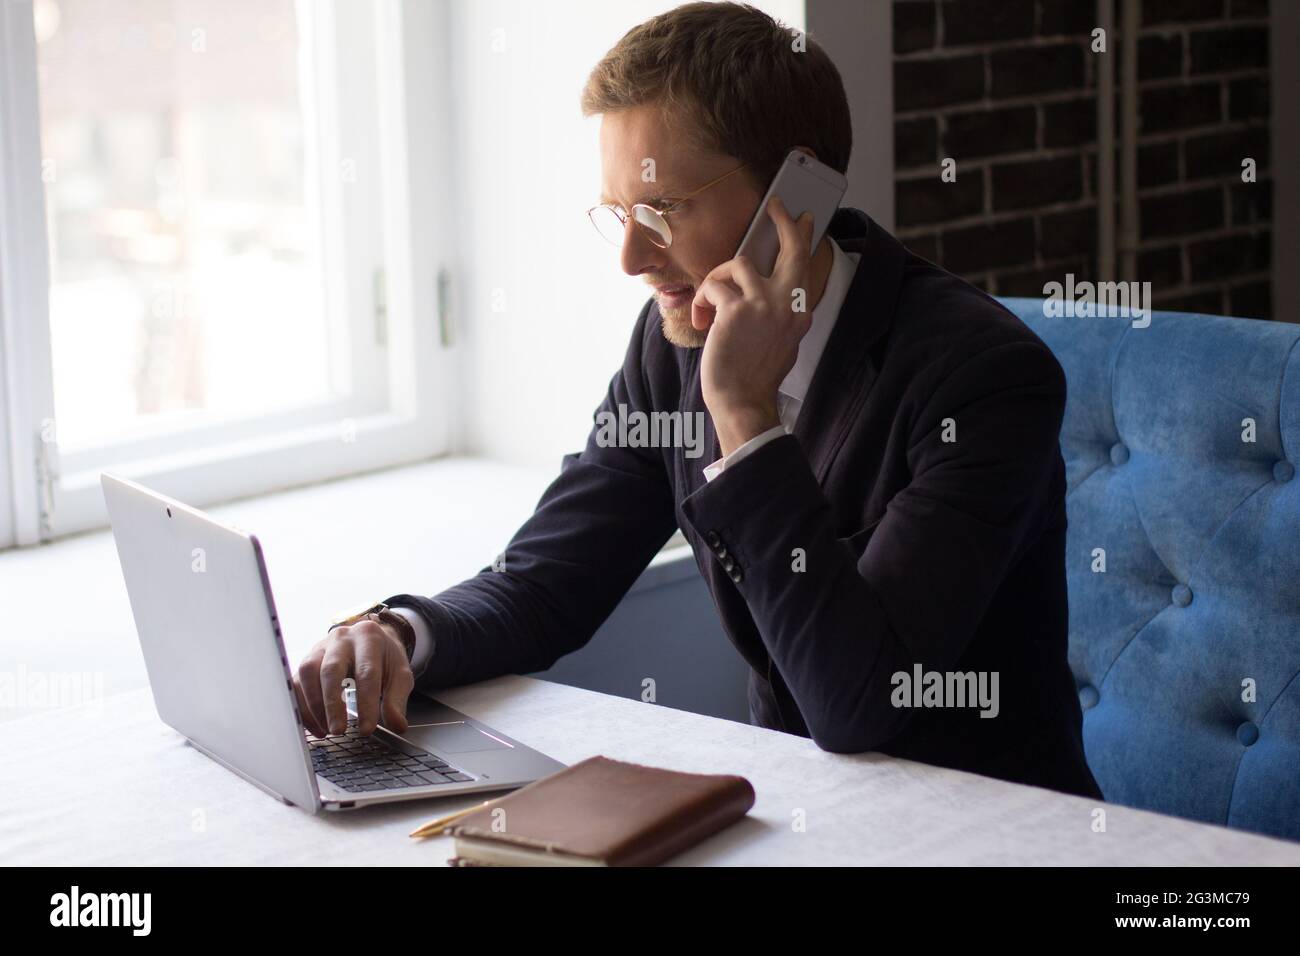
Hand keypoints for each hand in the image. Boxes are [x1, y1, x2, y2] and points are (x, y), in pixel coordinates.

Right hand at [293, 619, 413, 737]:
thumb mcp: (399, 674)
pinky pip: (295, 682)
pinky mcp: (306, 659)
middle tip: (338, 731)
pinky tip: (315, 725)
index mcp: (368, 637)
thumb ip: (397, 699)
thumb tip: (397, 725)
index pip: (366, 672)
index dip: (366, 702)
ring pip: (308, 673)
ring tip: (326, 730)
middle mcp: (341, 638)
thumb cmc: (383, 658)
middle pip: (331, 669)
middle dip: (333, 704)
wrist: (368, 638)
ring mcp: (320, 647)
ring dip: (314, 706)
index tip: (366, 729)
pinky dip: (302, 706)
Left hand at [691, 195, 814, 455]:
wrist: (741, 401)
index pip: (804, 267)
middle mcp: (788, 304)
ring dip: (717, 279)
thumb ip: (779, 314)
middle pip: (792, 249)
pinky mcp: (737, 310)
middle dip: (784, 222)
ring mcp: (764, 305)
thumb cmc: (753, 376)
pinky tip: (701, 321)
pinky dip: (702, 301)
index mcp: (800, 313)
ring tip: (709, 305)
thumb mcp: (781, 342)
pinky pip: (714, 287)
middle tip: (776, 205)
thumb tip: (762, 290)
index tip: (802, 219)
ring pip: (739, 263)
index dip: (801, 239)